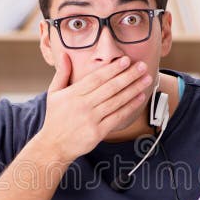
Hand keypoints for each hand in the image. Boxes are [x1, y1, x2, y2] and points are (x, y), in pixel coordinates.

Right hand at [36, 54, 151, 162]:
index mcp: (73, 94)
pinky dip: (130, 107)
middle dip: (128, 76)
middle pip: (110, 88)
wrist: (54, 145)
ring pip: (116, 101)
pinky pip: (117, 117)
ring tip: (145, 79)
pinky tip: (139, 98)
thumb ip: (61, 73)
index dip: (112, 69)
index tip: (125, 60)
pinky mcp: (98, 132)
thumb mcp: (53, 93)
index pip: (96, 78)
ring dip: (133, 89)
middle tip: (142, 66)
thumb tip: (64, 54)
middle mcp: (83, 106)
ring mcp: (91, 120)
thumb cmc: (55, 118)